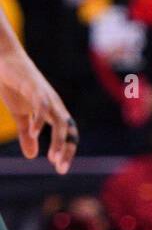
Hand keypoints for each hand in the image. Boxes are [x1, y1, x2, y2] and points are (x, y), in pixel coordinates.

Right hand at [0, 52, 77, 172]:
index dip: (67, 150)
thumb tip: (32, 156)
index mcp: (53, 111)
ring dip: (58, 140)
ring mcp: (47, 96)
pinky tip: (36, 134)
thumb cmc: (16, 86)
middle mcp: (55, 104)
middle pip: (68, 129)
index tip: (60, 169)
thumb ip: (27, 135)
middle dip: (66, 149)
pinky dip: (40, 120)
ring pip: (59, 120)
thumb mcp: (20, 115)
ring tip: (54, 157)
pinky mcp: (35, 88)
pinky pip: (42, 106)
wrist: (5, 61)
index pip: (67, 133)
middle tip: (61, 167)